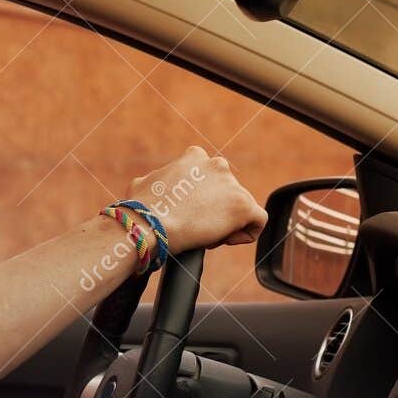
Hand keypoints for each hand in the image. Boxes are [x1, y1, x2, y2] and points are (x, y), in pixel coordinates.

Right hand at [127, 146, 266, 254]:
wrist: (148, 224)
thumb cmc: (140, 209)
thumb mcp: (144, 184)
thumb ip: (158, 181)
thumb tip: (150, 187)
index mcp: (194, 157)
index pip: (209, 177)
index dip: (200, 198)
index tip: (188, 212)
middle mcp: (217, 165)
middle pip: (225, 193)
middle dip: (214, 210)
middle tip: (196, 226)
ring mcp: (232, 185)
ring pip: (239, 208)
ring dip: (225, 223)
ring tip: (204, 235)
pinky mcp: (243, 206)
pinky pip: (256, 221)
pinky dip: (243, 234)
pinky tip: (223, 240)